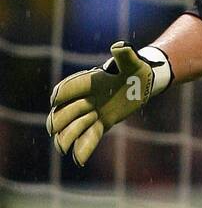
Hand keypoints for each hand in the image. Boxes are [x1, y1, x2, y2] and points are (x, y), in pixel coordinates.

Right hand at [46, 41, 172, 166]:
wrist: (142, 82)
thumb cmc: (137, 69)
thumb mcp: (133, 62)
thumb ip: (125, 56)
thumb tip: (119, 46)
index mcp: (92, 81)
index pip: (72, 86)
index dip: (63, 92)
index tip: (54, 100)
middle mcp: (88, 97)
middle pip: (69, 109)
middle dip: (61, 119)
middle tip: (54, 130)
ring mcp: (94, 111)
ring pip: (76, 125)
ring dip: (68, 136)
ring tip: (62, 149)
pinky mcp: (102, 122)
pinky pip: (91, 136)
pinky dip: (84, 147)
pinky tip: (79, 161)